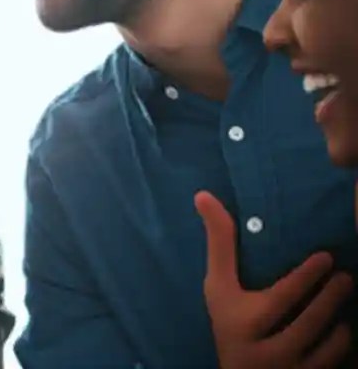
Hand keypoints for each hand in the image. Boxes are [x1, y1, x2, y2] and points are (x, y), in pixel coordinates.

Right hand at [196, 191, 352, 367]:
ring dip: (342, 325)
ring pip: (328, 348)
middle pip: (310, 321)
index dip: (307, 276)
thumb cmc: (229, 324)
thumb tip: (204, 195)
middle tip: (346, 277)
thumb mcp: (218, 288)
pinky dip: (342, 349)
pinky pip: (334, 366)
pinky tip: (343, 332)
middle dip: (332, 297)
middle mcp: (267, 351)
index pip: (283, 297)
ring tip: (347, 304)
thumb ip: (219, 244)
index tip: (326, 257)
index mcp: (244, 322)